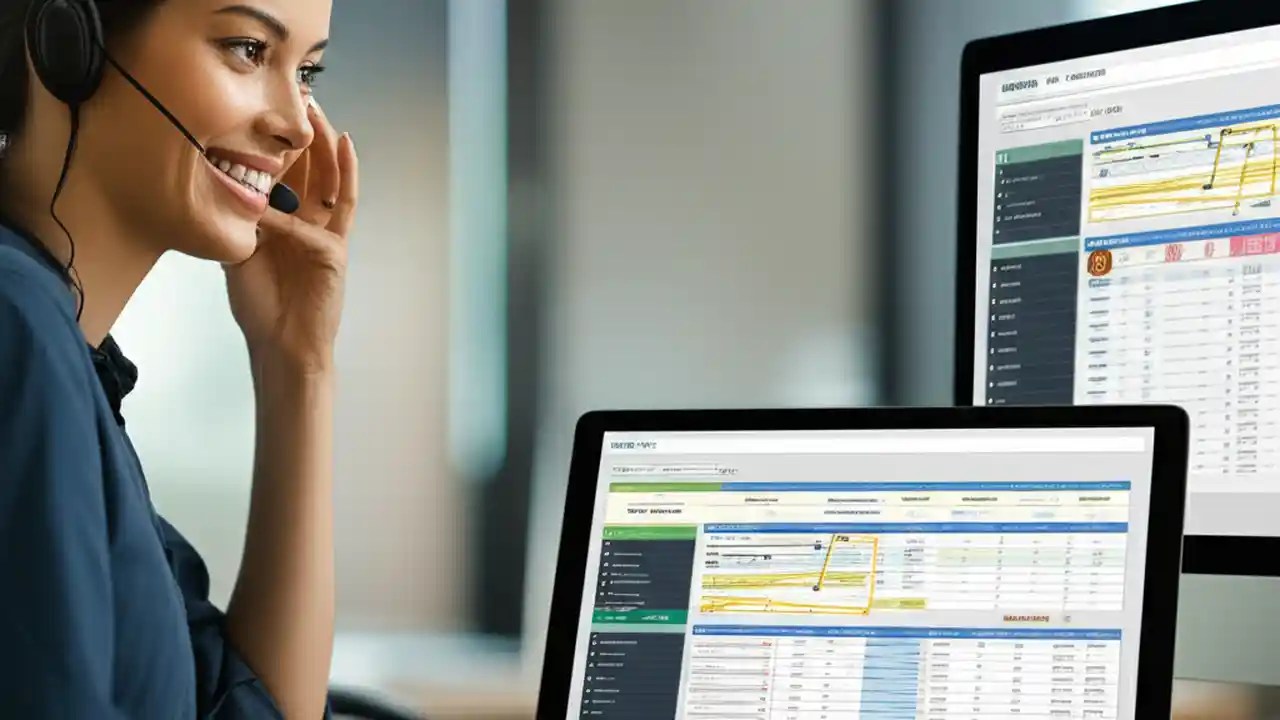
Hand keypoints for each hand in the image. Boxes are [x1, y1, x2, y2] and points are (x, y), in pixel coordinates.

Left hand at [225, 98, 358, 373]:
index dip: (278, 147)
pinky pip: (336, 209)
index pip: (284, 179)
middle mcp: (308, 228)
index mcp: (285, 228)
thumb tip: (219, 186)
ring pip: (329, 182)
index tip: (265, 113)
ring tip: (321, 115)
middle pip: (311, 173)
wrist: (281, 349)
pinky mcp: (335, 251)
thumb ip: (237, 225)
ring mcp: (325, 238)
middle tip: (299, 99)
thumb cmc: (260, 311)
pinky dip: (341, 177)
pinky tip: (337, 149)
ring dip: (327, 147)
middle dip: (306, 137)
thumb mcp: (237, 258)